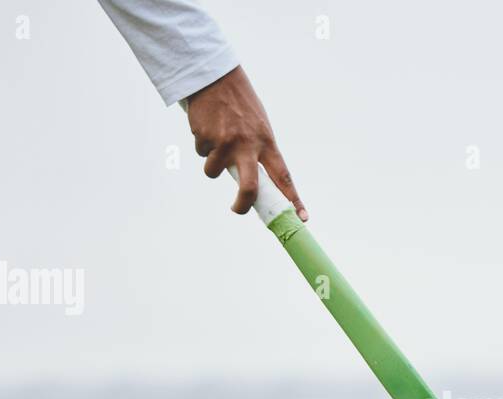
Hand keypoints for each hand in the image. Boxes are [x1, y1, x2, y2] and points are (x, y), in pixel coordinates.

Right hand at [186, 66, 306, 219]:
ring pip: (214, 171)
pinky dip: (202, 144)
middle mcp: (247, 145)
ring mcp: (224, 142)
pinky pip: (201, 153)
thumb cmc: (240, 104)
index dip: (293, 199)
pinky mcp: (204, 138)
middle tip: (238, 209)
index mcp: (266, 142)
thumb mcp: (258, 126)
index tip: (302, 218)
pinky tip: (206, 126)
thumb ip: (258, 152)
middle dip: (243, 204)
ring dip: (212, 163)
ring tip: (215, 140)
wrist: (215, 76)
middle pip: (249, 188)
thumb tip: (255, 184)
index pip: (283, 176)